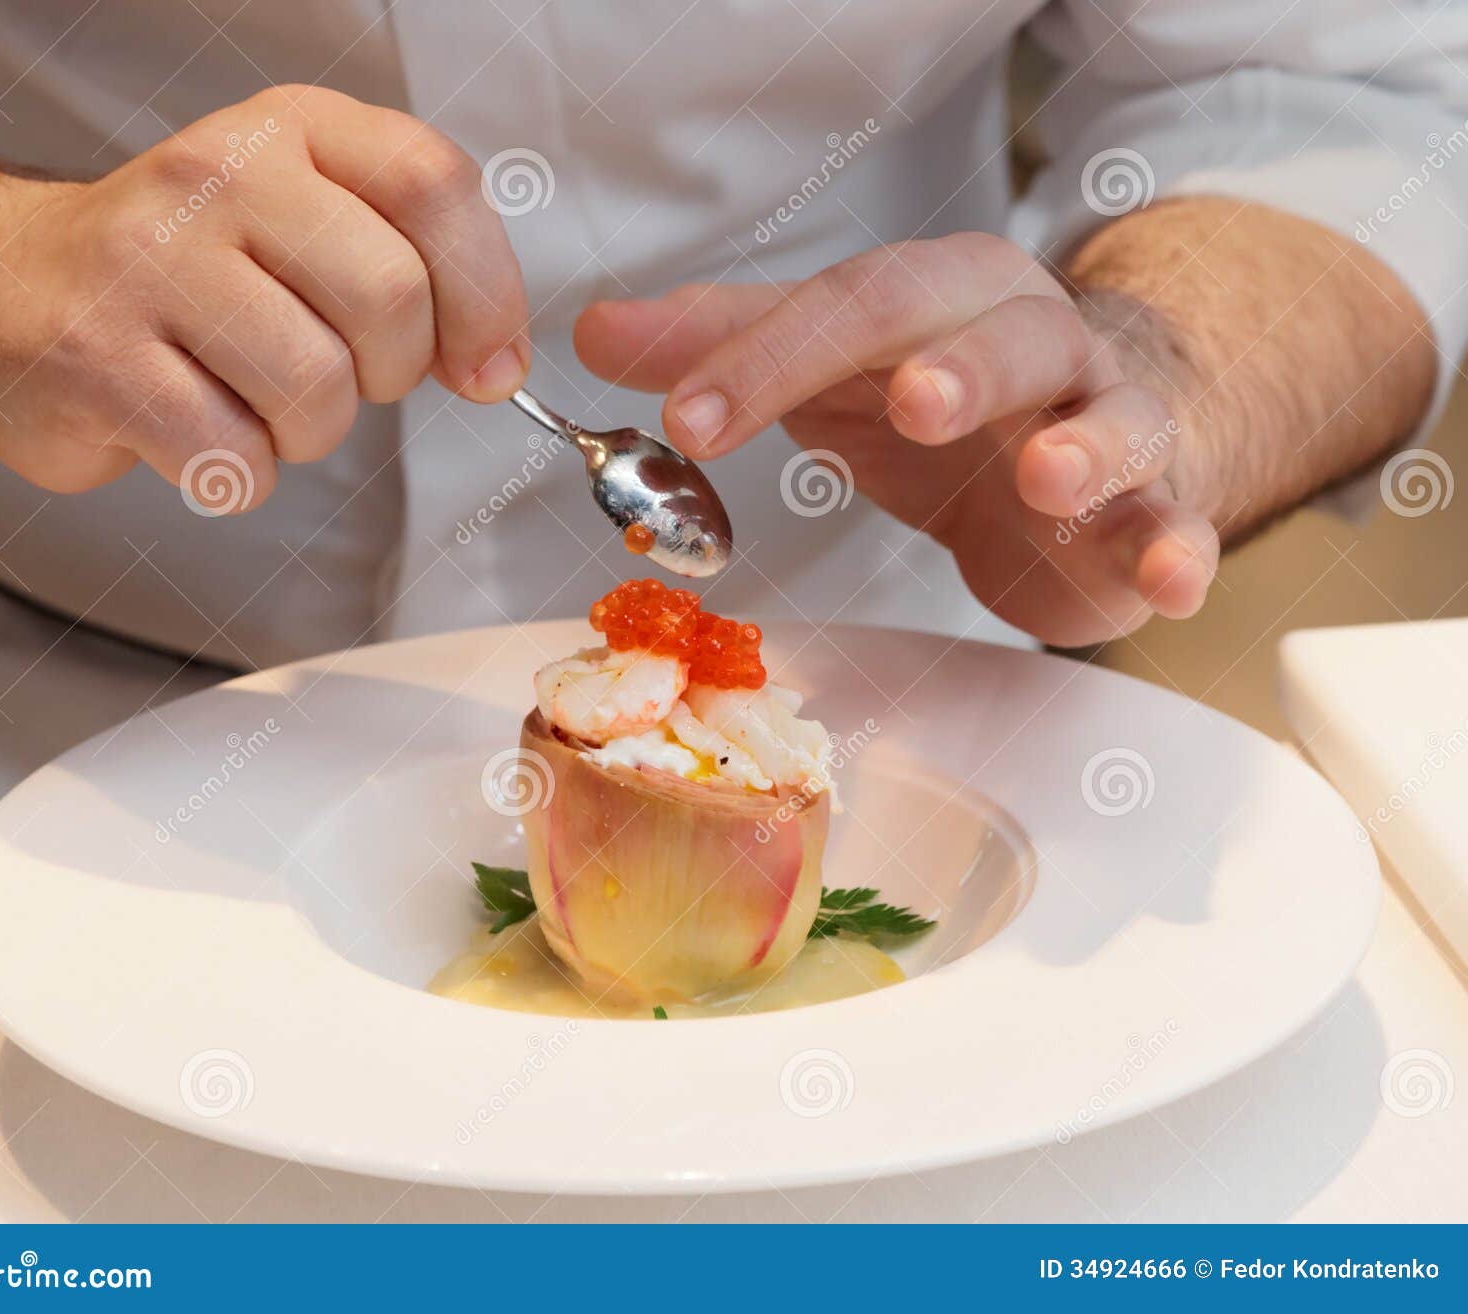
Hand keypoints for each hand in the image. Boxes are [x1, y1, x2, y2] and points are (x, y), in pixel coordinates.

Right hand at [0, 85, 526, 506]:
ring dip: (306, 433)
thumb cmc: (183, 276)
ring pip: (316, 388)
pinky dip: (237, 475)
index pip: (434, 185)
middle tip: (334, 374)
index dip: (485, 292)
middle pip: (390, 300)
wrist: (4, 293)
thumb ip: (413, 266)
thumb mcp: (304, 223)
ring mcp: (149, 258)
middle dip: (387, 376)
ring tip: (251, 400)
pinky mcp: (95, 352)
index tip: (485, 364)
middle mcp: (221, 172)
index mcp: (293, 132)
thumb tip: (495, 362)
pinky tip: (196, 434)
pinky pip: (233, 454)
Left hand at [574, 233, 1218, 645]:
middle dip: (961, 368)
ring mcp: (1105, 426)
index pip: (854, 310)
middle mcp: (1038, 346)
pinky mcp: (1149, 511)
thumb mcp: (830, 362)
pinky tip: (1169, 575)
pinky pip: (1178, 522)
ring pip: (1113, 422)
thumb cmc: (939, 393)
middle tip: (911, 400)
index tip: (687, 419)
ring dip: (1086, 448)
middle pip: (1005, 339)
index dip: (771, 359)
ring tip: (1049, 478)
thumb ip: (727, 346)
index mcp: (944, 297)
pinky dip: (1181, 547)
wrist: (1073, 440)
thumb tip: (596, 333)